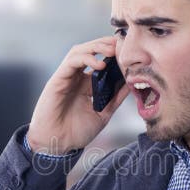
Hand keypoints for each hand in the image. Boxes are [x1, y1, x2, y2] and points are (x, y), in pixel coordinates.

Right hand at [26, 36, 129, 154]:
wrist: (58, 145)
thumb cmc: (76, 132)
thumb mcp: (103, 113)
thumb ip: (115, 98)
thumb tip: (131, 84)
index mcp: (86, 85)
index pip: (100, 61)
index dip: (113, 53)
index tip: (128, 51)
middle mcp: (76, 78)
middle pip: (90, 51)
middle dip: (106, 44)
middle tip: (122, 44)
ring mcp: (66, 77)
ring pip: (80, 51)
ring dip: (96, 47)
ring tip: (112, 50)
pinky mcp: (57, 80)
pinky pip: (71, 62)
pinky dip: (86, 58)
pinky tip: (100, 64)